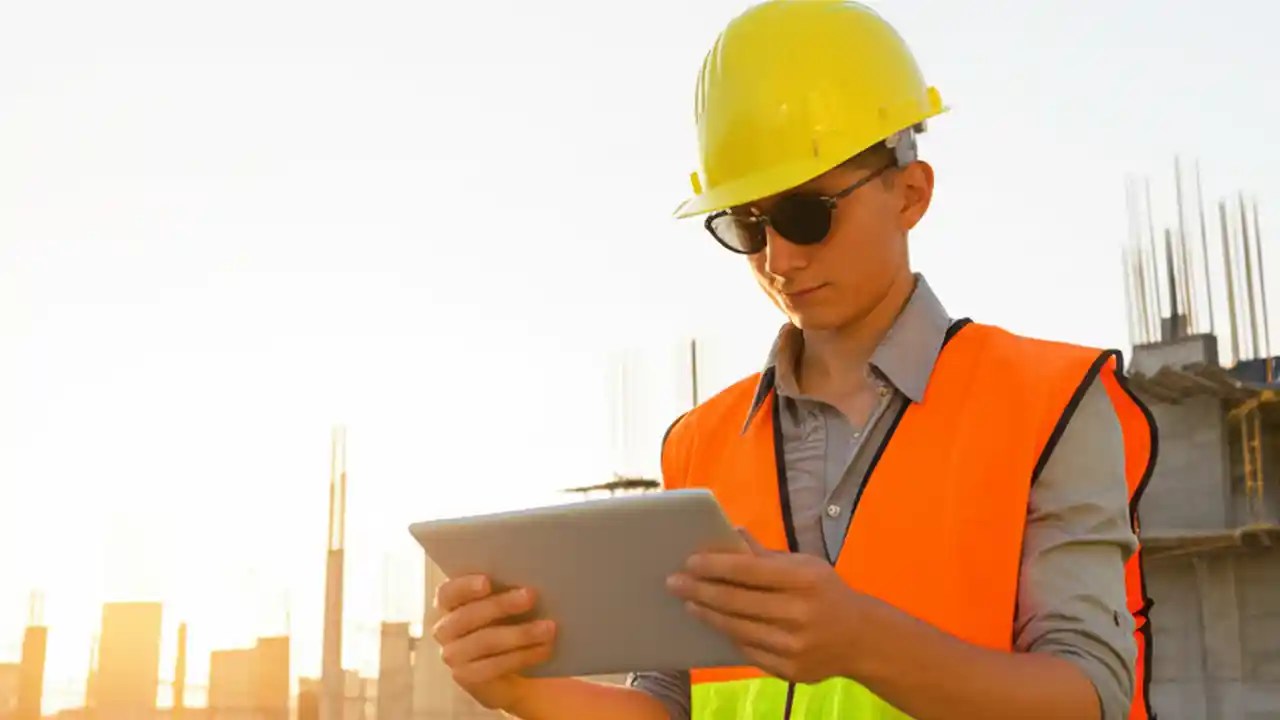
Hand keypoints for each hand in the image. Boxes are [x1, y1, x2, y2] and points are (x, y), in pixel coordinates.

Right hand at [431, 575, 556, 709]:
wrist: (507, 668)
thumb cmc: (506, 621)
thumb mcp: (503, 604)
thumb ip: (506, 590)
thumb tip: (528, 583)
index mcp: (447, 604)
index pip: (447, 593)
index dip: (465, 586)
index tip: (487, 582)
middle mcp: (443, 630)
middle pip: (467, 616)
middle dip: (501, 605)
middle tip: (531, 595)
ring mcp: (452, 656)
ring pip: (484, 642)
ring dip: (520, 634)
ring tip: (548, 628)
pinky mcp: (466, 677)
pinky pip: (493, 666)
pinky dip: (522, 656)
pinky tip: (544, 649)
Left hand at [666, 531, 865, 683]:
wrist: (861, 638)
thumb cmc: (825, 593)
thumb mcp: (804, 565)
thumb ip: (766, 555)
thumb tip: (730, 535)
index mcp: (804, 580)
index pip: (749, 571)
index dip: (715, 566)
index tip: (690, 561)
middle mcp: (800, 614)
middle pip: (737, 602)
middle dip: (700, 590)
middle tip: (674, 582)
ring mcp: (794, 646)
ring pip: (738, 629)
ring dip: (708, 615)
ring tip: (689, 603)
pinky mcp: (790, 670)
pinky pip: (749, 652)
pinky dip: (729, 637)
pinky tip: (715, 625)